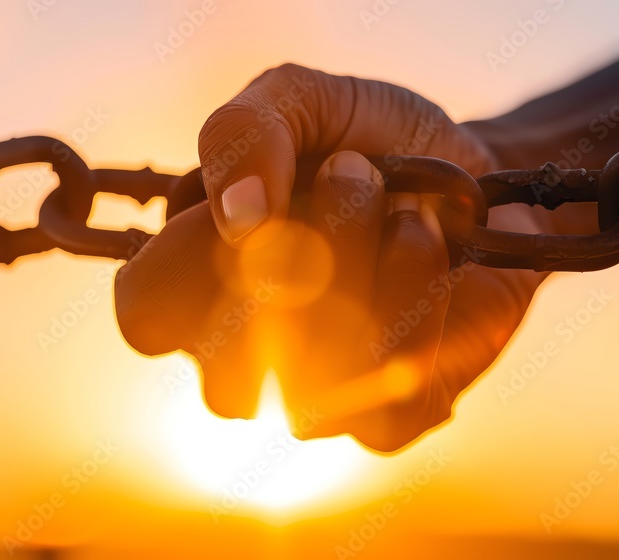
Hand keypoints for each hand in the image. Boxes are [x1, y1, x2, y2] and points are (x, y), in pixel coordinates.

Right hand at [115, 64, 548, 450]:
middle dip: (304, 255)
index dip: (187, 261)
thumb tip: (238, 215)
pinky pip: (395, 394)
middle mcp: (245, 360)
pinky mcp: (392, 420)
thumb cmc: (367, 140)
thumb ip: (245, 132)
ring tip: (410, 206)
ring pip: (312, 389)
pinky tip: (443, 248)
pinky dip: (426, 300)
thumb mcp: (300, 101)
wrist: (474, 171)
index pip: (144, 316)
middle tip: (353, 172)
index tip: (260, 200)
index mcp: (197, 285)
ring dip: (370, 270)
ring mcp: (316, 401)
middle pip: (227, 372)